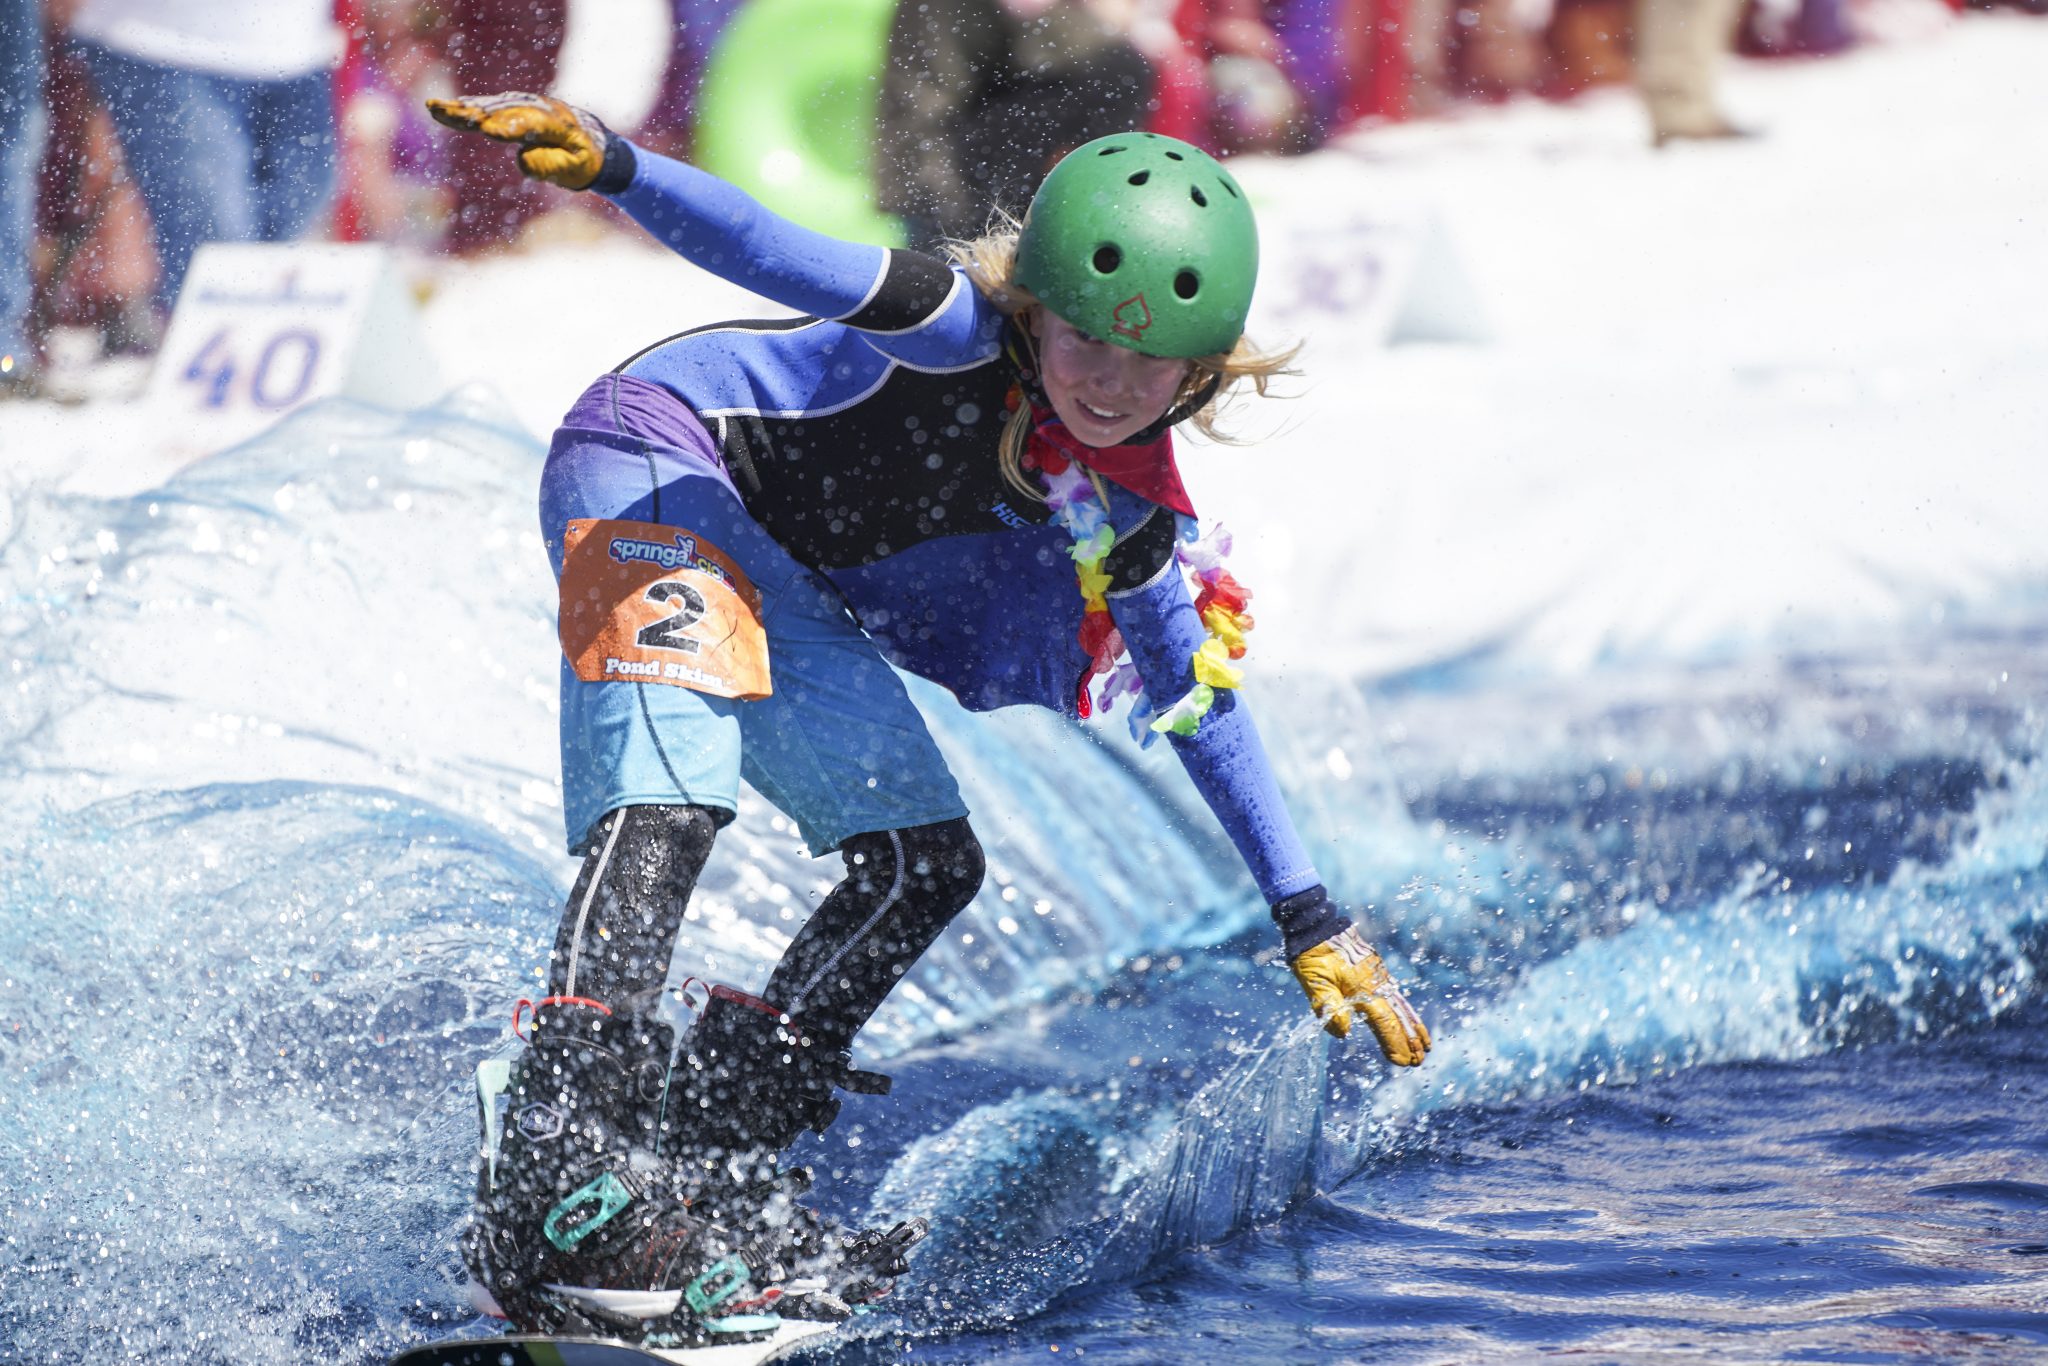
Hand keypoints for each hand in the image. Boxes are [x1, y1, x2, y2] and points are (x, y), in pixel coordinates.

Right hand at [425, 91, 611, 189]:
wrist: (590, 140)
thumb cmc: (583, 160)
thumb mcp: (575, 169)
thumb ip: (551, 165)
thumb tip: (522, 159)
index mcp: (557, 124)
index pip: (529, 125)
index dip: (509, 127)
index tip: (487, 130)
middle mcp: (537, 108)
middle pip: (501, 111)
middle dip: (472, 113)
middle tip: (444, 112)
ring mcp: (523, 105)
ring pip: (489, 107)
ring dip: (461, 108)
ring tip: (434, 107)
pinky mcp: (512, 108)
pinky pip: (487, 108)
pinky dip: (466, 108)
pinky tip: (445, 109)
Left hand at [1289, 925, 1430, 1064]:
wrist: (1316, 925)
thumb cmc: (1312, 957)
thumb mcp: (1314, 984)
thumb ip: (1330, 1008)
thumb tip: (1345, 1032)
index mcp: (1362, 990)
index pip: (1384, 1023)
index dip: (1394, 1044)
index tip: (1402, 1063)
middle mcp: (1376, 983)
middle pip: (1398, 1017)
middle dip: (1410, 1041)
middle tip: (1420, 1062)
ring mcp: (1378, 975)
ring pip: (1401, 1005)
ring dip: (1413, 1026)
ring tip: (1426, 1045)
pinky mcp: (1376, 969)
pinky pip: (1396, 994)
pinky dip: (1406, 1009)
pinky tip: (1409, 1018)